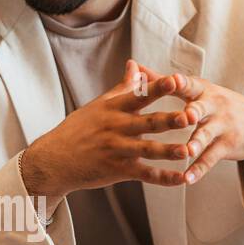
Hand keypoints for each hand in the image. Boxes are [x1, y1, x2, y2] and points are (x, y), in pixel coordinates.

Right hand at [20, 59, 193, 197]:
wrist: (52, 160)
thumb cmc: (77, 130)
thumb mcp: (98, 105)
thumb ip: (122, 87)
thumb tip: (135, 65)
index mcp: (113, 108)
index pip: (139, 94)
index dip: (158, 87)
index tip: (177, 80)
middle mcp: (116, 127)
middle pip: (147, 122)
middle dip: (170, 120)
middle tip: (190, 116)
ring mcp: (116, 150)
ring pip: (147, 149)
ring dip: (169, 151)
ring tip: (188, 150)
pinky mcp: (116, 170)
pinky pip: (144, 174)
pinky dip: (163, 178)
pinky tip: (180, 179)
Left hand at [171, 74, 243, 184]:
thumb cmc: (219, 104)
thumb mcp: (197, 89)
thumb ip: (163, 80)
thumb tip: (134, 67)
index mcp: (203, 90)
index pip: (190, 84)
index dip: (181, 83)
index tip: (172, 80)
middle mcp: (214, 105)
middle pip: (202, 107)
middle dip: (193, 111)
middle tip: (185, 116)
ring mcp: (223, 126)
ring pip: (207, 135)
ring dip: (197, 143)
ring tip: (187, 152)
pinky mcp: (227, 146)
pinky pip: (211, 158)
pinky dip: (199, 169)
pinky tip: (187, 179)